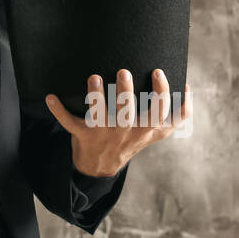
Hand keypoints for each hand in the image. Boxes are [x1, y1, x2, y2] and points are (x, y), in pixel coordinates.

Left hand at [45, 68, 191, 177]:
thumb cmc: (131, 139)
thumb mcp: (156, 134)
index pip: (160, 113)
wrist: (101, 166)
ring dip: (96, 97)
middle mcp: (126, 132)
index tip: (157, 72)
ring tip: (95, 78)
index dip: (161, 93)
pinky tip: (50, 97)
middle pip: (128, 113)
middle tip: (123, 71)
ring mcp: (104, 134)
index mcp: (146, 130)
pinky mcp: (83, 135)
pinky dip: (58, 110)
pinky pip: (69, 123)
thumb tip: (188, 89)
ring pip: (100, 117)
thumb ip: (174, 117)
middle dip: (125, 92)